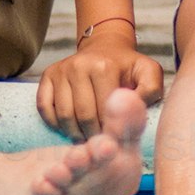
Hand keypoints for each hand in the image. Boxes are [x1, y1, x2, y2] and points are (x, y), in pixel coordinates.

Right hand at [36, 23, 166, 140]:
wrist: (105, 47)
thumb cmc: (127, 66)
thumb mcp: (148, 73)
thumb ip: (150, 90)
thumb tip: (134, 107)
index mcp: (104, 67)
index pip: (104, 112)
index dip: (110, 132)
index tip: (115, 142)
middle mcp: (79, 66)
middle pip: (82, 116)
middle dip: (92, 137)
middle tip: (100, 147)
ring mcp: (61, 71)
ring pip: (63, 115)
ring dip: (74, 133)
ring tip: (86, 140)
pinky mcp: (47, 75)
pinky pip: (44, 107)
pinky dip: (54, 123)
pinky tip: (68, 128)